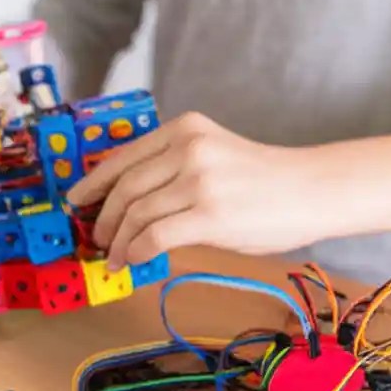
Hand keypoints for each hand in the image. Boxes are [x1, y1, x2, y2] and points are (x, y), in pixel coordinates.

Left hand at [66, 112, 332, 269]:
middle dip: (104, 217)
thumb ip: (175, 170)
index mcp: (185, 129)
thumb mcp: (216, 157)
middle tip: (97, 237)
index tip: (78, 200)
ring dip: (117, 240)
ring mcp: (198, 180)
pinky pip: (155, 236)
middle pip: (125, 187)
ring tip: (114, 256)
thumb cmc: (267, 181)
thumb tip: (131, 207)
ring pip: (135, 213)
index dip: (94, 182)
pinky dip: (136, 252)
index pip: (124, 157)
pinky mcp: (209, 214)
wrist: (312, 191)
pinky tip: (133, 261)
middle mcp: (188, 148)